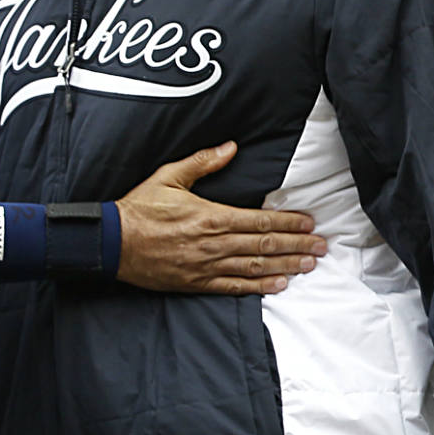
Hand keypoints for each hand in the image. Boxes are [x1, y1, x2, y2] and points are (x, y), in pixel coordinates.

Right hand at [115, 142, 324, 294]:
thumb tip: (230, 148)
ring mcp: (206, 266)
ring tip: (309, 264)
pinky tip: (279, 285)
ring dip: (286, 265)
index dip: (288, 223)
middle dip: (296, 245)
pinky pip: (234, 287)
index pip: (260, 221)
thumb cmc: (138, 208)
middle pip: (265, 246)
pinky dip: (259, 287)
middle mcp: (214, 243)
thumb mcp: (168, 177)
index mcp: (211, 216)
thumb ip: (202, 163)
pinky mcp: (196, 283)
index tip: (309, 223)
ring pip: (255, 267)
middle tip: (322, 246)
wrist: (111, 242)